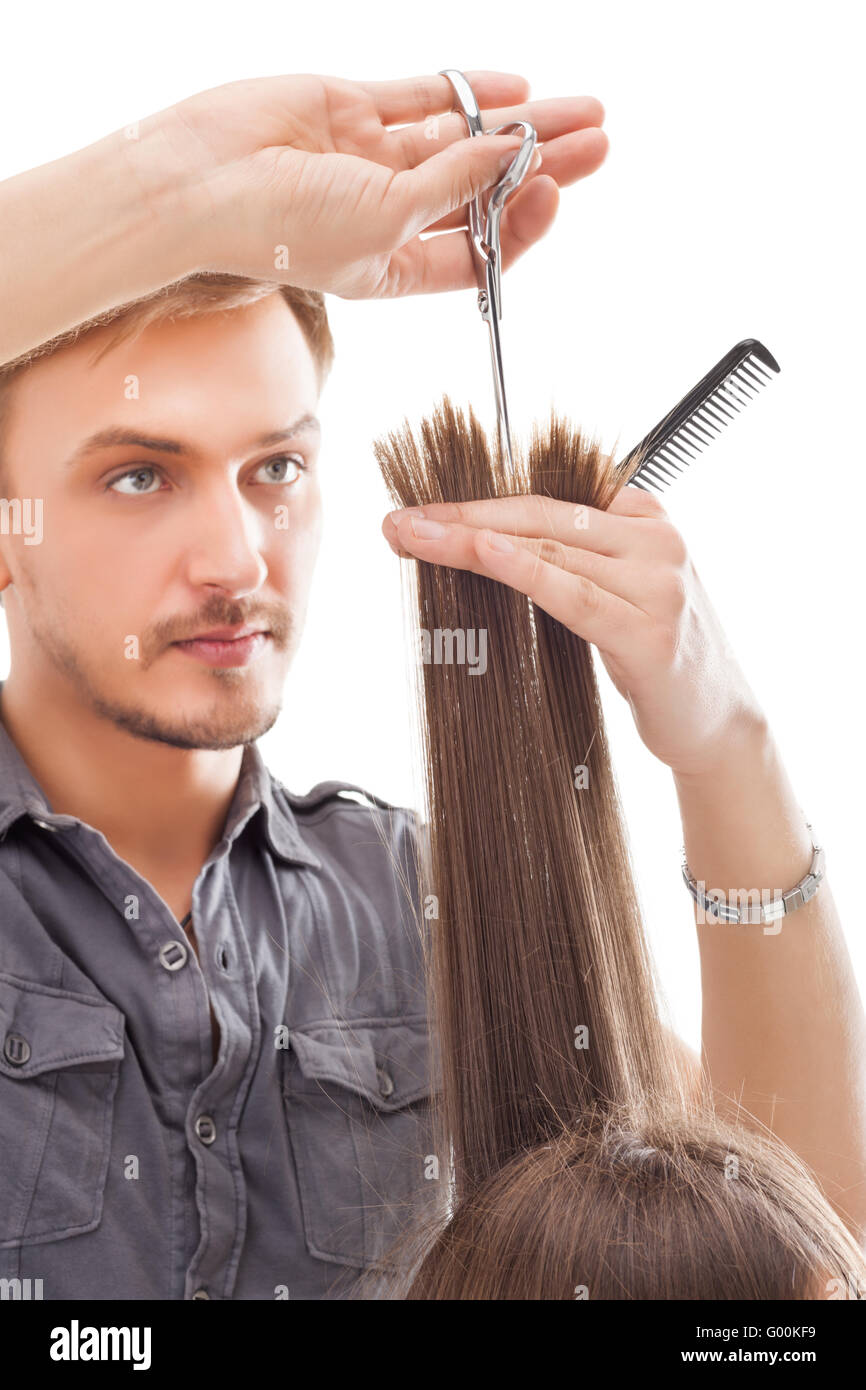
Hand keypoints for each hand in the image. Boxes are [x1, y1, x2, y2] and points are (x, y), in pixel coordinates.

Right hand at [135, 70, 606, 298]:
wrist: (200, 179)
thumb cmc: (281, 228)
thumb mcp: (384, 221)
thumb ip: (451, 183)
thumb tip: (513, 147)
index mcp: (395, 266)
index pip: (477, 252)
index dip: (520, 225)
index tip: (552, 193)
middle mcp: (388, 214)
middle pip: (483, 191)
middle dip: (542, 168)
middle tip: (599, 144)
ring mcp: (370, 159)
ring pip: (462, 140)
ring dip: (520, 126)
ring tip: (581, 111)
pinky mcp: (351, 109)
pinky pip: (421, 97)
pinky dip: (467, 91)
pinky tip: (515, 89)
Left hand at [382, 486, 765, 777]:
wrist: (718, 722)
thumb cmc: (654, 655)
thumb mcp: (615, 592)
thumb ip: (568, 560)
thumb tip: (476, 545)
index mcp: (644, 518)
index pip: (546, 498)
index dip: (476, 502)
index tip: (418, 513)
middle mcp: (656, 540)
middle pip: (541, 517)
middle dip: (462, 517)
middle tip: (401, 523)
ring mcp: (658, 585)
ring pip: (550, 549)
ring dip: (473, 542)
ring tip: (417, 540)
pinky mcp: (652, 634)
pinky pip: (576, 596)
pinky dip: (527, 571)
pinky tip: (485, 555)